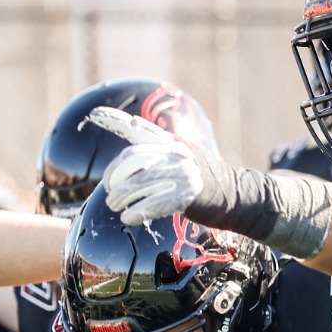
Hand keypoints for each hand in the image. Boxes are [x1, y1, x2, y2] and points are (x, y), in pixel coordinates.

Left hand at [90, 107, 215, 226]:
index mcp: (173, 142)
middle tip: (108, 190)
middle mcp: (176, 153)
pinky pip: (153, 203)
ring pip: (139, 184)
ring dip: (121, 197)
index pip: (139, 128)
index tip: (93, 113)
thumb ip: (161, 156)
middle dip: (114, 176)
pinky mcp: (187, 194)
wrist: (238, 197)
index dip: (115, 119)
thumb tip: (128, 166)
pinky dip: (136, 212)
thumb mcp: (185, 159)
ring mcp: (183, 173)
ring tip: (114, 206)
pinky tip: (127, 218)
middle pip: (133, 160)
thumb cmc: (207, 182)